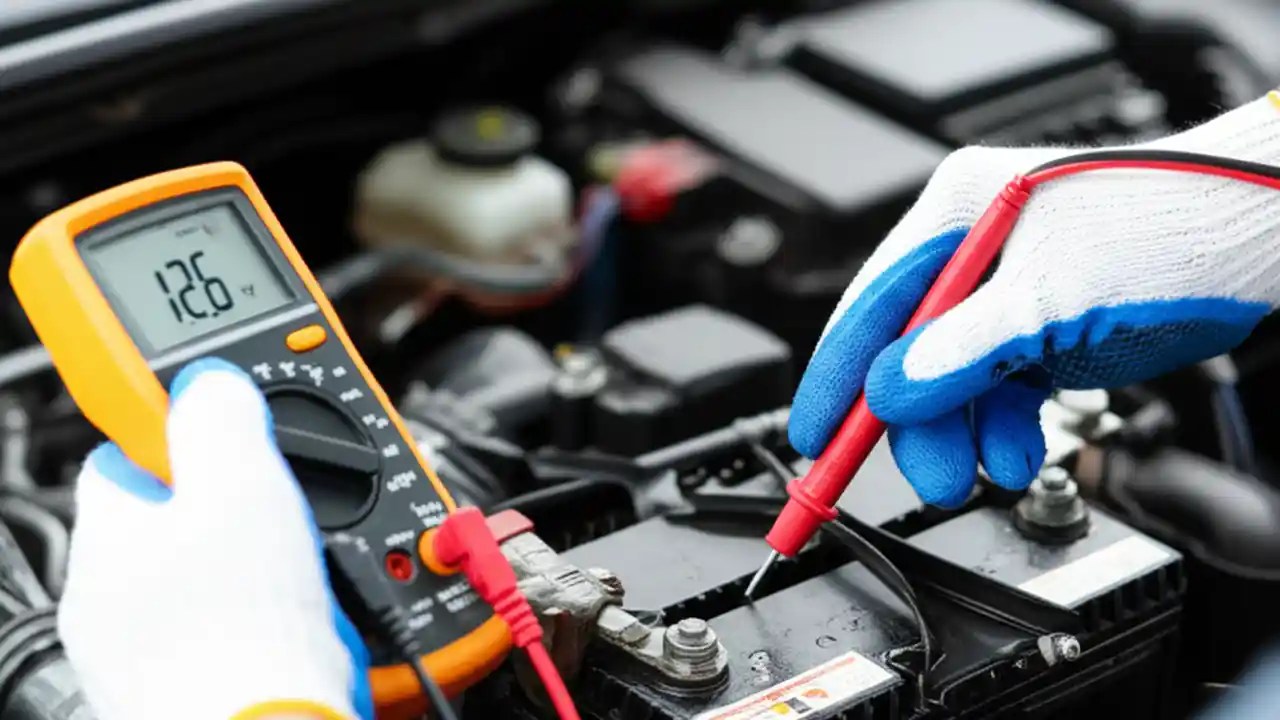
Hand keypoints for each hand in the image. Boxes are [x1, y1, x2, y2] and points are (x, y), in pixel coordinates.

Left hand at [57, 358, 373, 719]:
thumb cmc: (244, 637)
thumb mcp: (244, 487)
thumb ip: (223, 419)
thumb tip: (210, 380)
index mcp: (110, 532)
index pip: (126, 443)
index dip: (181, 419)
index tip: (219, 407)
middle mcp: (111, 595)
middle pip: (179, 510)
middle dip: (241, 501)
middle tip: (291, 506)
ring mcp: (146, 649)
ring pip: (209, 572)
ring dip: (259, 561)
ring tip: (309, 572)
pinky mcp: (190, 688)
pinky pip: (230, 628)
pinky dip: (267, 617)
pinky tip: (305, 623)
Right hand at [790, 93, 1279, 506]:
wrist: (1264, 237)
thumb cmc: (1171, 226)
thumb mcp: (1050, 296)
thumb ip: (959, 351)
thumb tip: (889, 394)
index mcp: (958, 214)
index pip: (871, 306)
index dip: (837, 376)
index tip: (813, 435)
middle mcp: (975, 252)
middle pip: (908, 353)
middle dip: (914, 421)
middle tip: (926, 473)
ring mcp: (1010, 292)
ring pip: (953, 382)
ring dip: (963, 434)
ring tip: (984, 470)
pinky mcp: (1045, 328)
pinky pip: (999, 391)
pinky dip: (1003, 428)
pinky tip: (1016, 451)